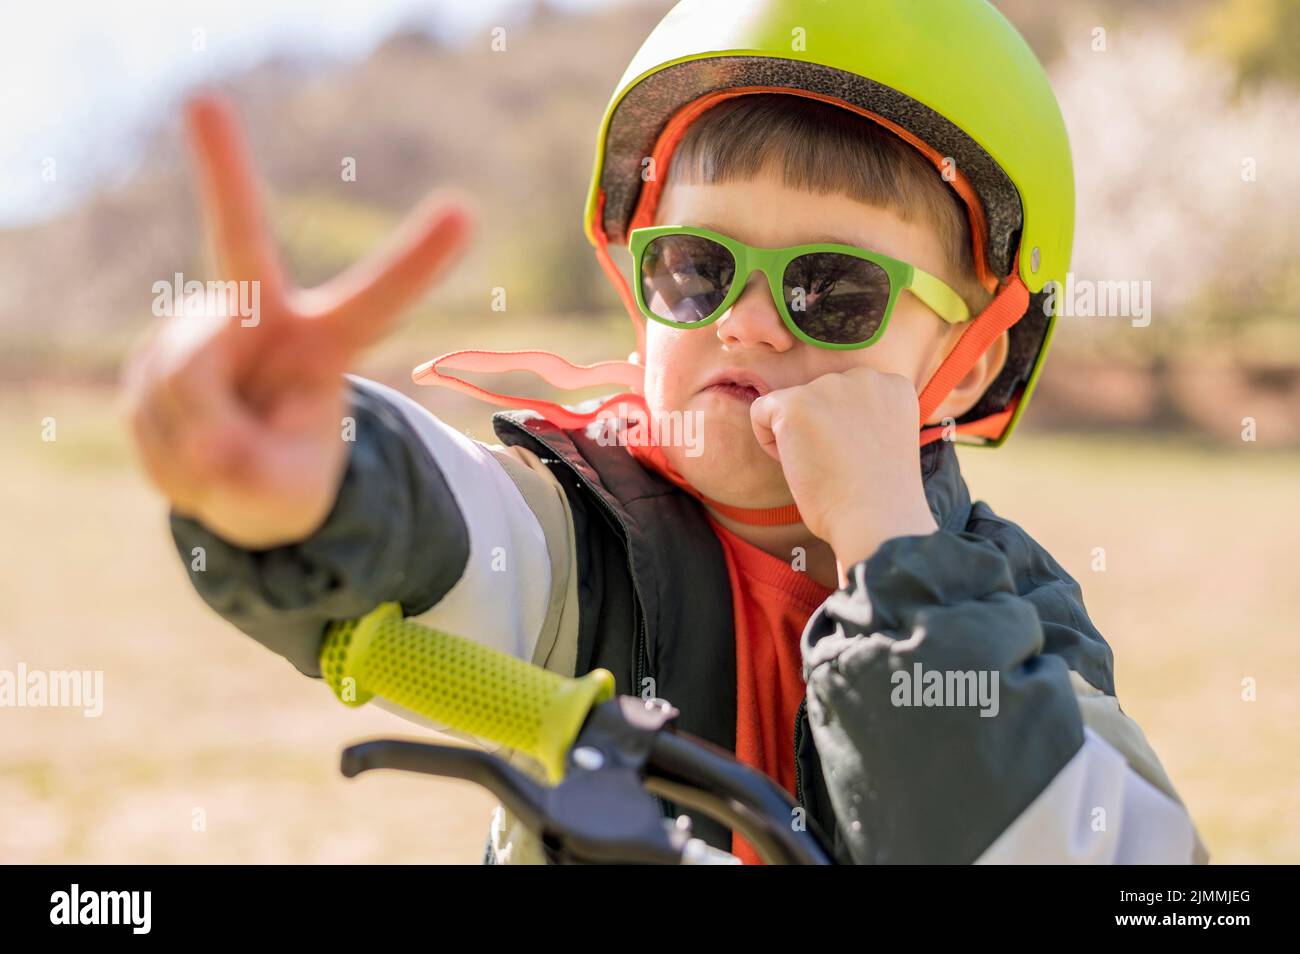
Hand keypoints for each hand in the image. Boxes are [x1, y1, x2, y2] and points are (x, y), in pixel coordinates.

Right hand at [123, 93, 473, 547]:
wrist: (223, 481)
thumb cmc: (278, 478)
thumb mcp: (282, 496)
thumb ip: (254, 476)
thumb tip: (208, 447)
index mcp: (326, 340)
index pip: (378, 298)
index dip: (419, 261)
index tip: (465, 212)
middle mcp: (262, 317)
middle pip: (239, 241)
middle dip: (220, 169)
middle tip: (204, 102)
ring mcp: (201, 332)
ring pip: (185, 380)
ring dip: (197, 438)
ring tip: (220, 456)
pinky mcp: (151, 356)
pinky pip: (149, 408)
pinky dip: (167, 449)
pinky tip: (186, 449)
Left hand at [749, 367, 937, 572]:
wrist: (878, 519)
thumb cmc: (879, 498)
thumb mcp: (884, 441)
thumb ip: (863, 418)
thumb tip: (822, 418)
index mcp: (892, 386)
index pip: (847, 397)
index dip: (843, 432)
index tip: (856, 459)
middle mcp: (864, 376)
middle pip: (818, 397)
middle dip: (818, 429)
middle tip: (838, 467)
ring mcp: (829, 386)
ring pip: (790, 404)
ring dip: (796, 435)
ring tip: (822, 468)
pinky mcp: (797, 403)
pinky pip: (761, 410)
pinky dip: (768, 441)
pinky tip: (796, 464)